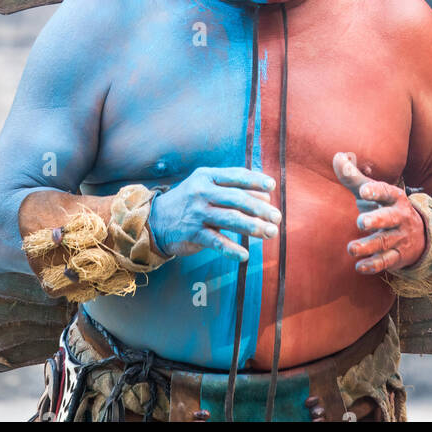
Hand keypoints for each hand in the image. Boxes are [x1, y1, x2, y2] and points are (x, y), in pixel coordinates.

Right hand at [148, 166, 279, 262]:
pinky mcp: (192, 233)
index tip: (272, 187)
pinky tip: (245, 255)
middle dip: (260, 209)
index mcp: (207, 176)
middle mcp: (201, 192)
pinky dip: (232, 249)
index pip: (236, 176)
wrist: (154, 221)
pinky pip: (216, 242)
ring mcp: (196, 213)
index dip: (255, 181)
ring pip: (230, 219)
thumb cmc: (189, 202)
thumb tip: (266, 197)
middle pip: (237, 199)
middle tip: (277, 218)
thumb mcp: (205, 186)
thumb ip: (232, 189)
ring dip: (253, 227)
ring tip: (270, 233)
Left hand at [333, 151, 426, 274]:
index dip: (376, 191)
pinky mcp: (398, 256)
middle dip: (376, 220)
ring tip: (351, 248)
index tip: (364, 190)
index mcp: (395, 198)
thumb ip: (354, 177)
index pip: (387, 192)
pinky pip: (387, 261)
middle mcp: (400, 217)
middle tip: (361, 222)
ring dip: (368, 246)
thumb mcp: (372, 192)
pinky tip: (360, 266)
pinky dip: (374, 265)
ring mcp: (400, 237)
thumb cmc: (385, 207)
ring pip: (385, 242)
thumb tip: (337, 157)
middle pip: (389, 218)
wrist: (418, 235)